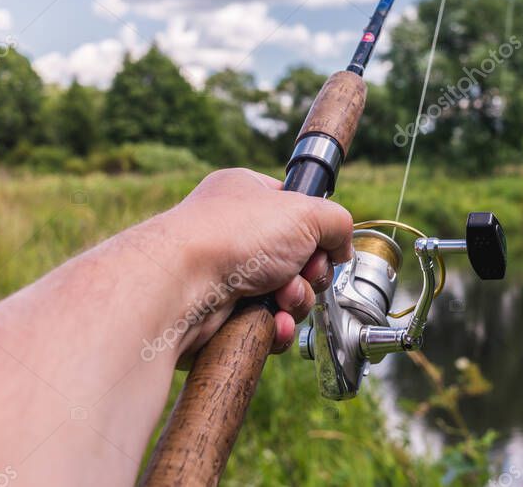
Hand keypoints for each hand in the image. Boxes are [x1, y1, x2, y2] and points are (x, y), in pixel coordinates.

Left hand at [160, 168, 353, 354]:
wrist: (181, 285)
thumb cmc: (233, 235)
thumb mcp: (306, 211)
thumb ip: (337, 223)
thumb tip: (341, 248)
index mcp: (247, 194)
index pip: (296, 209)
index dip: (316, 231)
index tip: (322, 243)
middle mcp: (234, 232)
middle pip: (296, 258)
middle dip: (307, 274)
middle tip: (299, 272)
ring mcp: (226, 273)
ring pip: (285, 295)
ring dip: (294, 302)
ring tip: (280, 298)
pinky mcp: (221, 314)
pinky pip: (265, 323)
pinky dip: (275, 327)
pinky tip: (272, 323)